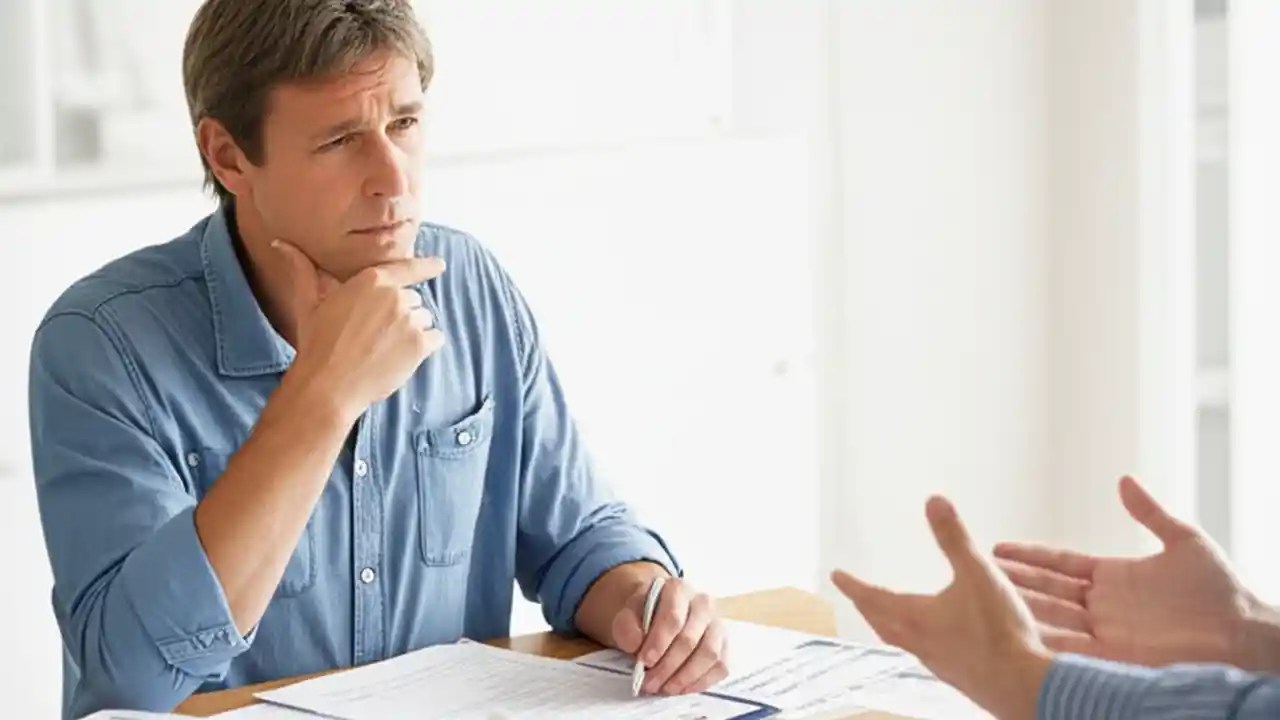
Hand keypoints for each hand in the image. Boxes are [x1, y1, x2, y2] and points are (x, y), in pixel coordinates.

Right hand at [274, 240, 445, 419]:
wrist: (329, 384)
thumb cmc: (317, 343)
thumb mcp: (308, 302)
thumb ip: (302, 270)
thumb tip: (280, 244)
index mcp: (372, 280)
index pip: (408, 267)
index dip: (426, 266)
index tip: (440, 265)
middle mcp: (395, 296)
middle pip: (412, 299)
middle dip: (400, 313)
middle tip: (376, 334)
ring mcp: (410, 320)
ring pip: (424, 319)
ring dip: (412, 331)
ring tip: (385, 347)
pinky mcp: (420, 345)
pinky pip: (436, 339)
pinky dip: (425, 347)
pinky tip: (402, 356)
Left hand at [610, 578, 728, 695]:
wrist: (660, 615)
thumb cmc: (644, 616)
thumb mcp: (627, 615)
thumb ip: (626, 626)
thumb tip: (636, 644)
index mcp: (678, 589)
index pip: (673, 617)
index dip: (658, 642)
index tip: (644, 661)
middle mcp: (703, 603)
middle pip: (690, 639)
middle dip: (667, 667)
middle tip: (650, 683)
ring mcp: (718, 623)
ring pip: (709, 654)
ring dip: (685, 677)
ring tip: (665, 688)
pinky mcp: (725, 644)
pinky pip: (721, 666)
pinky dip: (702, 681)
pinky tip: (683, 688)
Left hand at [832, 497, 1051, 719]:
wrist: (1022, 686)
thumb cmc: (998, 630)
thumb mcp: (977, 574)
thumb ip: (954, 538)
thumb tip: (934, 501)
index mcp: (914, 617)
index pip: (872, 596)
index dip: (853, 584)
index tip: (836, 575)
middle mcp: (917, 642)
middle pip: (880, 621)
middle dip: (866, 605)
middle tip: (856, 595)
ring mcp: (936, 662)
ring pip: (900, 640)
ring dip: (887, 624)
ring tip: (887, 616)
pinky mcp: (956, 675)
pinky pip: (924, 653)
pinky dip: (915, 640)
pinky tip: (933, 639)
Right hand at [994, 475, 1279, 671]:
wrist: (1242, 633)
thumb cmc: (1221, 589)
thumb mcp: (1183, 540)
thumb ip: (1149, 512)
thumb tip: (1124, 480)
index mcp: (1115, 576)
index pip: (1061, 563)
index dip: (1030, 556)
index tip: (998, 546)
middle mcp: (1104, 605)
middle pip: (1047, 589)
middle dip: (1013, 579)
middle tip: (976, 567)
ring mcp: (1106, 631)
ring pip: (1051, 616)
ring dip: (1020, 607)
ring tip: (987, 596)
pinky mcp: (1112, 657)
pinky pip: (1069, 648)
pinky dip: (1043, 640)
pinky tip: (1017, 631)